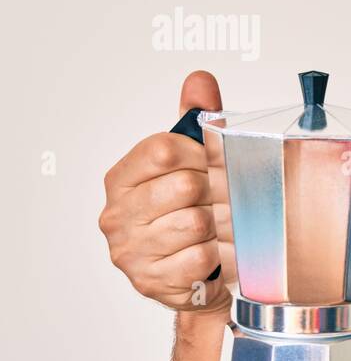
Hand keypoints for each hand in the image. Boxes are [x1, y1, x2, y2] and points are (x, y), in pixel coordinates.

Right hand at [99, 71, 234, 312]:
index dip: (200, 154)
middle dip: (216, 192)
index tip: (213, 164)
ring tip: (220, 228)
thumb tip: (200, 80)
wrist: (195, 279)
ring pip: (197, 224)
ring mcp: (131, 251)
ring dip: (220, 226)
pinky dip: (219, 255)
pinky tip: (217, 253)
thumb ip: (195, 121)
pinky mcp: (152, 281)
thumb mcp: (190, 164)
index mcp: (121, 179)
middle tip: (223, 201)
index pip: (163, 149)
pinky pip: (202, 257)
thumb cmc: (191, 214)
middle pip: (185, 186)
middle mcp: (117, 215)